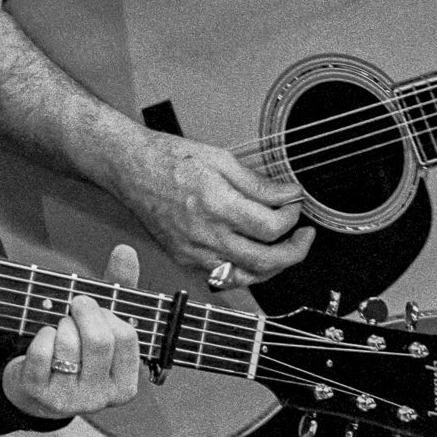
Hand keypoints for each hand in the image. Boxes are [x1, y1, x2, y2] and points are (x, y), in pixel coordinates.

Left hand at [3, 243, 144, 417]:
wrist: (35, 387)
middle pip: (99, 342)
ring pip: (68, 345)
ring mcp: (69, 400)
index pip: (126, 337)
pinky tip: (44, 339)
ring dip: (60, 324)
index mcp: (124, 384)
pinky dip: (41, 336)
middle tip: (75, 305)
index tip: (94, 308)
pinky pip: (41, 353)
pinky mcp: (38, 395)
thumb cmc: (77, 349)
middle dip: (84, 312)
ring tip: (59, 327)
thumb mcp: (101, 323)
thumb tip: (126, 251)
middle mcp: (100, 398)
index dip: (107, 313)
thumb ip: (118, 287)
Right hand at [108, 127, 314, 288]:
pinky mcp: (184, 259)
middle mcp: (205, 234)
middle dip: (295, 251)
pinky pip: (224, 277)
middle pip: (265, 260)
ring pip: (247, 277)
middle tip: (305, 236)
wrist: (131, 168)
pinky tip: (253, 253)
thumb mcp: (220, 159)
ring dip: (273, 267)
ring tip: (284, 248)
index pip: (270, 227)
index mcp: (216, 204)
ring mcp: (193, 252)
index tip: (296, 202)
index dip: (292, 217)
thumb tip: (288, 195)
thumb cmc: (170, 158)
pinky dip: (246, 271)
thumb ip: (258, 183)